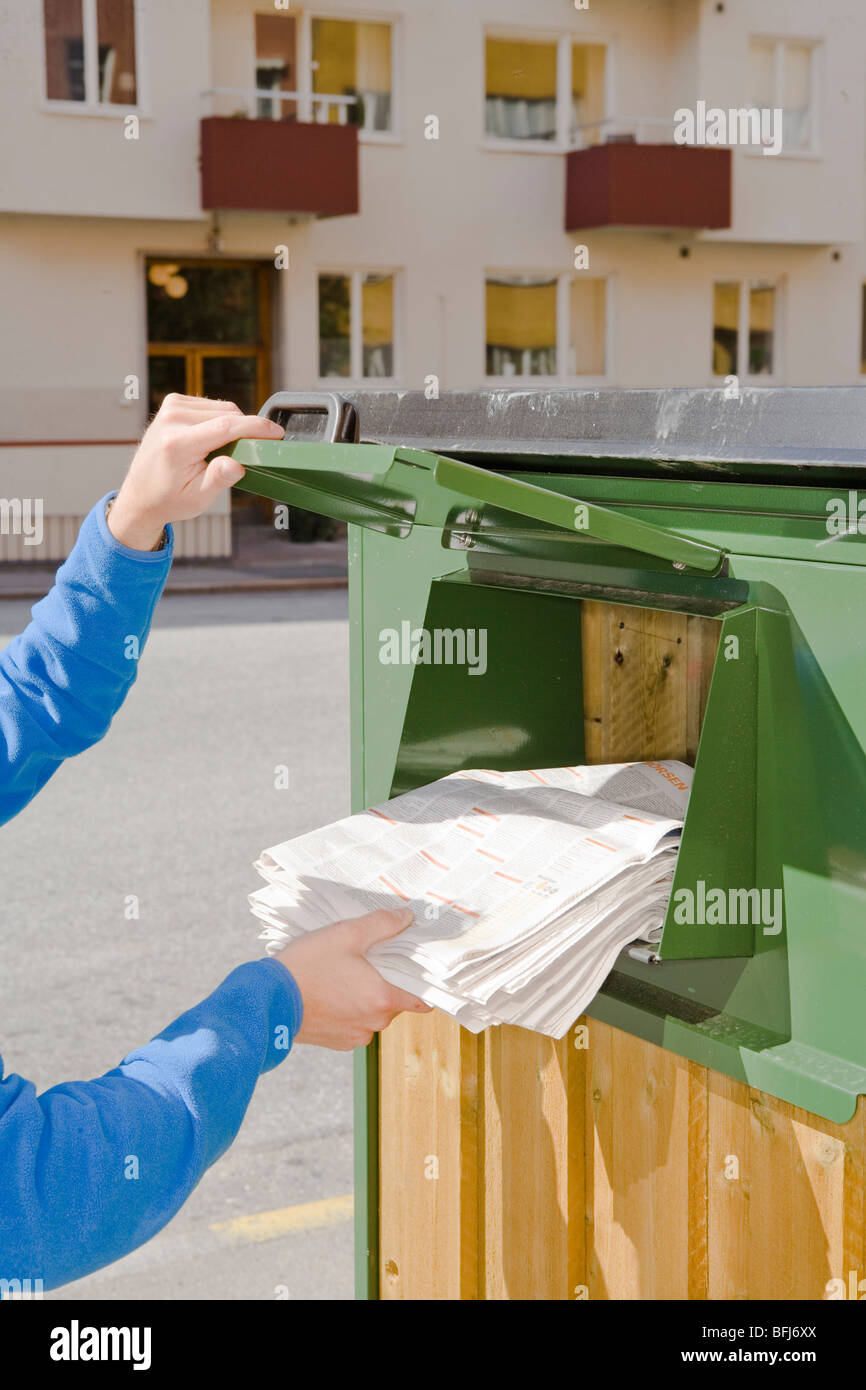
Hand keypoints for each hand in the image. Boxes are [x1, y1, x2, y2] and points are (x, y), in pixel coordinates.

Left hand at [108, 394, 284, 549]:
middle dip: (245, 432)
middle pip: (228, 415)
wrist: (141, 494)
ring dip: (233, 427)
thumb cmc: (170, 499)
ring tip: (222, 452)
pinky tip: (212, 440)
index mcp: (177, 443)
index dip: (256, 428)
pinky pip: (212, 406)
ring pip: (223, 408)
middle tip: (244, 457)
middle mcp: (172, 418)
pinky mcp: (173, 402)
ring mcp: (171, 406)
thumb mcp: (198, 498)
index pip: (226, 426)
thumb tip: (237, 464)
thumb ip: (219, 479)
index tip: (277, 433)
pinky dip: (220, 421)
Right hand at [276, 908, 432, 1050]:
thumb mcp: (345, 934)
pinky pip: (354, 1024)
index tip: (414, 969)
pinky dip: (348, 1010)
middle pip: (395, 1003)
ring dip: (365, 997)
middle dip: (386, 983)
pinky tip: (331, 992)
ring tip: (344, 976)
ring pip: (373, 1014)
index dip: (421, 983)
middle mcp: (373, 1023)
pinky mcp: (337, 1042)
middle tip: (368, 962)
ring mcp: (354, 1036)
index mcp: (382, 999)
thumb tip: (405, 917)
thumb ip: (381, 924)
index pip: (421, 1000)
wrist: (268, 1001)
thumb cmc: (307, 967)